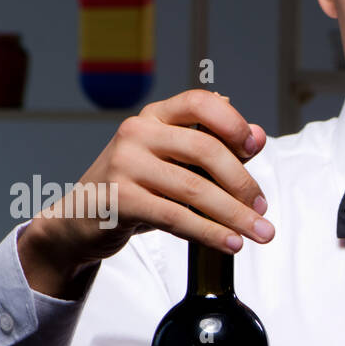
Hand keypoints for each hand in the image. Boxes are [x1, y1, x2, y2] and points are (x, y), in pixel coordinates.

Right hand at [19, 89, 269, 296]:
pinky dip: (209, 233)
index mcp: (155, 117)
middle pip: (205, 149)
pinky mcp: (119, 199)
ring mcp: (125, 164)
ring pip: (194, 188)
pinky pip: (175, 216)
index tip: (254, 147)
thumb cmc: (137, 188)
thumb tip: (258, 135)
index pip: (199, 102)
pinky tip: (230, 243)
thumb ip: (217, 149)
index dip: (231, 122)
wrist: (81, 220)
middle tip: (263, 208)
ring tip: (259, 232)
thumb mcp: (175, 163)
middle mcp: (137, 133)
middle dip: (242, 183)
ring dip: (234, 215)